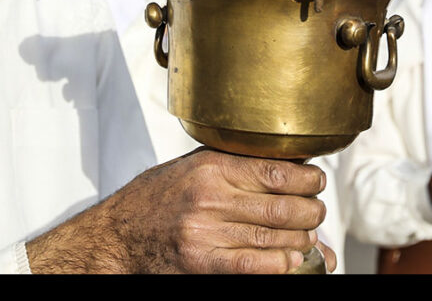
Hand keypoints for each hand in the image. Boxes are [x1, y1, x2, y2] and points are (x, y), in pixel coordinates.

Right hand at [27, 148, 332, 273]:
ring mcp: (205, 232)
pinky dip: (281, 264)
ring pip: (275, 237)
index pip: (277, 170)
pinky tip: (292, 261)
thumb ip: (237, 170)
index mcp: (210, 167)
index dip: (308, 179)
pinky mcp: (201, 262)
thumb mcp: (192, 167)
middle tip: (314, 213)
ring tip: (306, 239)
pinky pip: (254, 264)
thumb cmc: (156, 199)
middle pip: (283, 206)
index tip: (316, 182)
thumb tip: (294, 180)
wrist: (115, 235)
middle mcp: (210, 196)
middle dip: (311, 212)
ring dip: (302, 241)